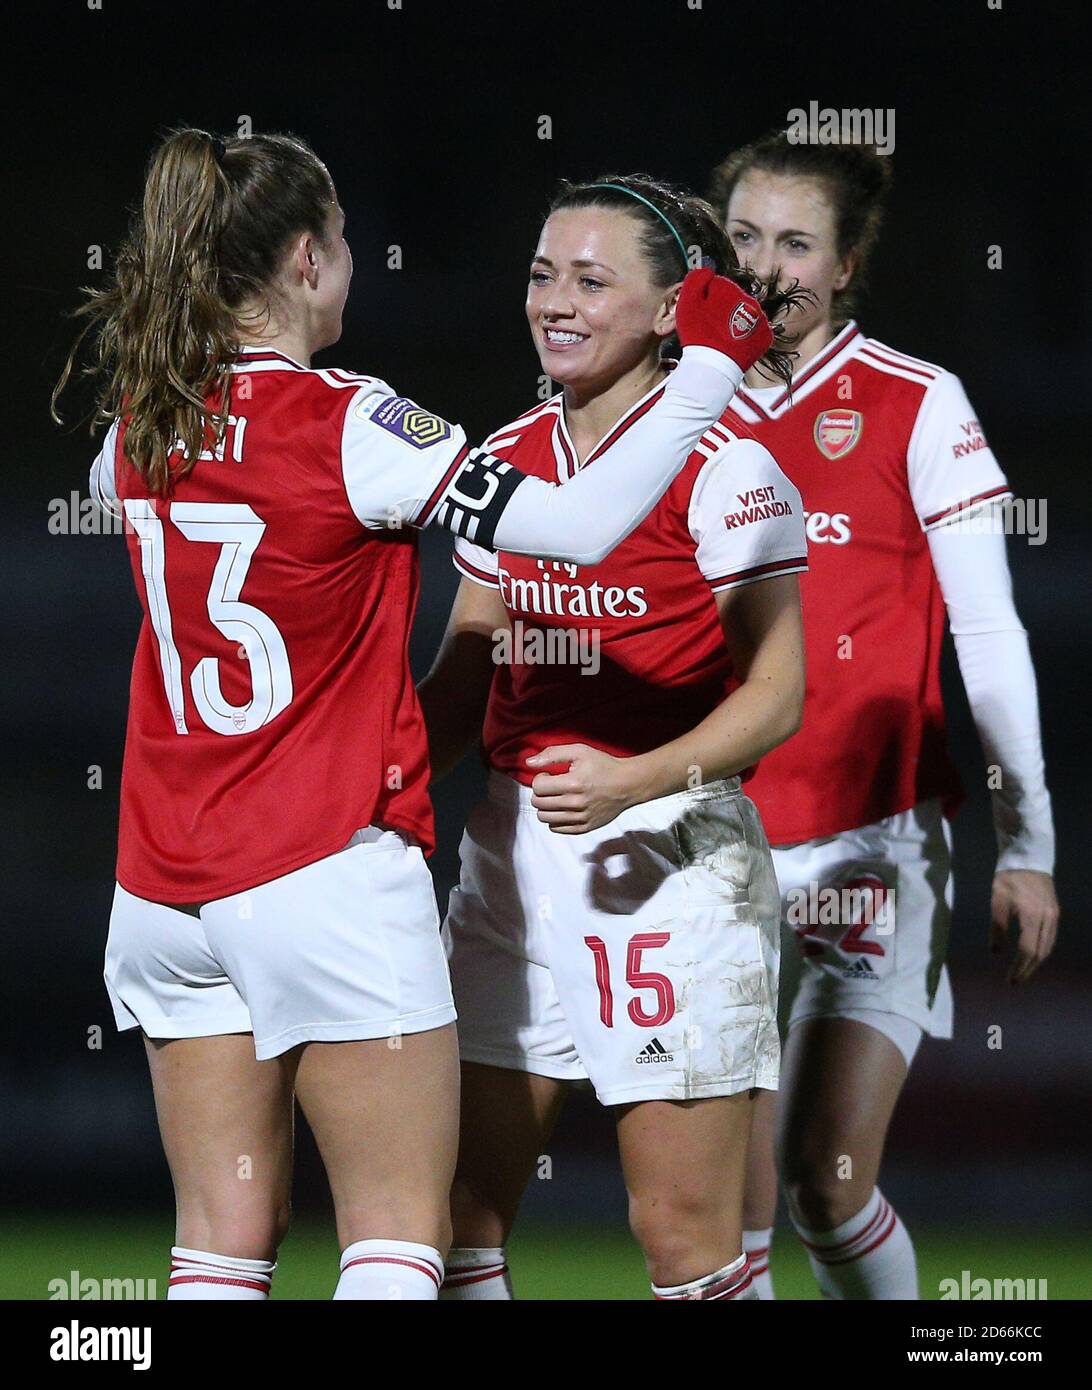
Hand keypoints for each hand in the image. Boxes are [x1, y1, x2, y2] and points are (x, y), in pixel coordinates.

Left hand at [526, 743, 647, 833]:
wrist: (628, 784)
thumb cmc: (603, 765)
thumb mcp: (580, 751)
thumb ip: (552, 754)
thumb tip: (529, 762)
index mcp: (573, 783)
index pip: (538, 787)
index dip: (539, 779)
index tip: (549, 776)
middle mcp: (576, 803)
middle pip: (538, 803)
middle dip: (540, 793)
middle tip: (552, 786)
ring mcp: (580, 818)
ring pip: (544, 818)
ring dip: (546, 807)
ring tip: (556, 798)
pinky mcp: (585, 827)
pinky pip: (556, 828)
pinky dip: (555, 819)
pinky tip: (564, 808)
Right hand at [675, 266, 772, 371]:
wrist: (714, 367)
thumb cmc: (698, 335)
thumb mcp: (687, 303)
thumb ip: (695, 279)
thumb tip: (706, 269)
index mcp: (730, 288)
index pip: (716, 285)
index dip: (705, 298)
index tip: (701, 312)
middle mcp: (749, 299)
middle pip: (732, 299)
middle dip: (722, 309)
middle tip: (710, 327)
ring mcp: (760, 318)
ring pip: (743, 314)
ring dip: (734, 321)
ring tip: (721, 337)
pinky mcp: (765, 336)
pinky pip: (754, 330)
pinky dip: (745, 335)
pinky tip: (733, 343)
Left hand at [989, 869, 1058, 983]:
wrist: (1029, 858)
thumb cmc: (1009, 878)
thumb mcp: (997, 901)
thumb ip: (997, 927)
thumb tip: (996, 953)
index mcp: (1032, 916)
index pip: (1027, 950)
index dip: (1019, 967)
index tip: (1010, 980)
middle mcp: (1047, 919)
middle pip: (1040, 953)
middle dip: (1027, 969)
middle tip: (1015, 982)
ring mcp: (1054, 916)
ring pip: (1047, 947)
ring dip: (1035, 962)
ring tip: (1022, 972)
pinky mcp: (1055, 913)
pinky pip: (1050, 938)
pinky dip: (1041, 951)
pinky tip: (1032, 955)